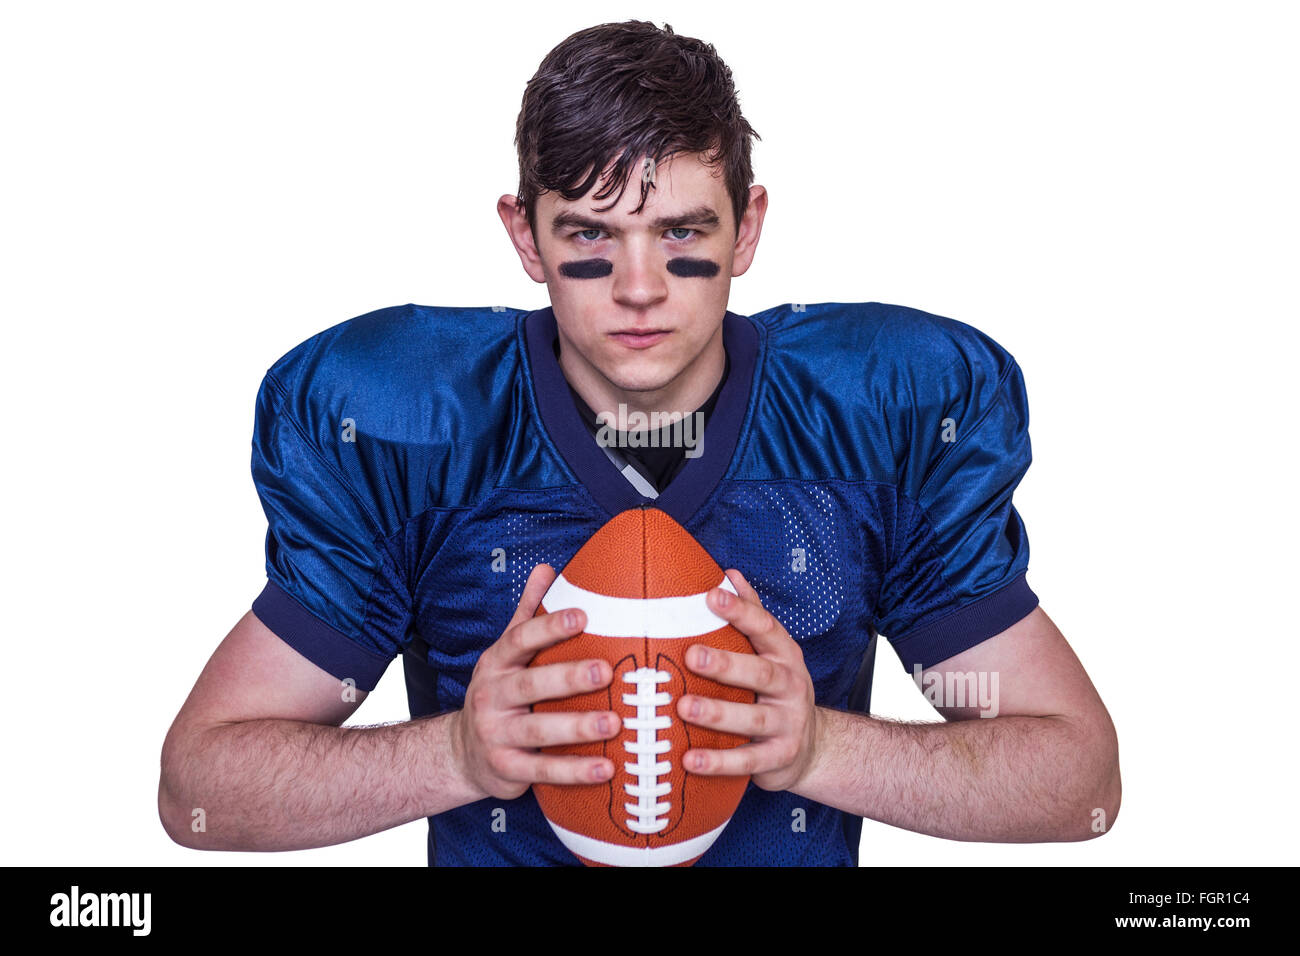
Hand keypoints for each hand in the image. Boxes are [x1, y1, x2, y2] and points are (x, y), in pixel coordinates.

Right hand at [450, 563, 620, 800]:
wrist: (463, 752)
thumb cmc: (500, 693)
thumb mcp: (507, 653)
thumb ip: (527, 613)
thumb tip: (547, 568)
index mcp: (496, 663)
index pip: (520, 639)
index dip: (550, 626)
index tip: (583, 615)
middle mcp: (491, 697)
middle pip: (530, 684)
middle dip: (568, 678)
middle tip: (606, 671)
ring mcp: (496, 735)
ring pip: (538, 731)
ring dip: (577, 728)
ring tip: (614, 723)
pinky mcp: (506, 770)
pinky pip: (542, 771)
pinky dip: (575, 771)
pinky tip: (606, 768)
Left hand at [678, 569, 820, 791]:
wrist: (810, 747)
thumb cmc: (777, 691)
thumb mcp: (772, 652)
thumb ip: (752, 614)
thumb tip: (730, 573)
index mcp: (785, 655)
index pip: (766, 628)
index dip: (740, 611)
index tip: (711, 596)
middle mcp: (791, 687)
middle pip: (760, 673)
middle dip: (726, 664)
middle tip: (691, 655)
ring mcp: (788, 724)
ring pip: (753, 717)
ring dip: (718, 713)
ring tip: (684, 707)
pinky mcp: (779, 758)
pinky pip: (748, 761)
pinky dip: (719, 762)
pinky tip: (689, 760)